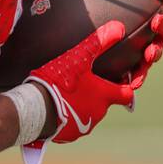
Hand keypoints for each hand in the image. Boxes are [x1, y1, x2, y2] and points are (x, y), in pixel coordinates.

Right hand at [24, 21, 134, 144]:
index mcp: (104, 96)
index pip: (127, 95)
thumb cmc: (59, 82)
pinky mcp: (69, 135)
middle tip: (82, 83)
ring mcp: (84, 127)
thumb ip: (99, 42)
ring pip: (88, 114)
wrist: (35, 109)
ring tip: (66, 94)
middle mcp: (98, 114)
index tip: (121, 82)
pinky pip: (72, 125)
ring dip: (81, 106)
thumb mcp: (79, 57)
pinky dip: (68, 117)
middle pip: (104, 103)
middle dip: (96, 95)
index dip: (125, 87)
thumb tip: (119, 27)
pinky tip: (55, 107)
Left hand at [124, 0, 162, 104]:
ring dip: (155, 53)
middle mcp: (155, 32)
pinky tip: (133, 84)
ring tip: (151, 53)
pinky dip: (138, 79)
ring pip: (156, 52)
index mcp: (153, 10)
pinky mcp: (137, 69)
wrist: (103, 41)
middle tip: (157, 21)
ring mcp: (149, 51)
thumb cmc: (114, 10)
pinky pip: (139, 75)